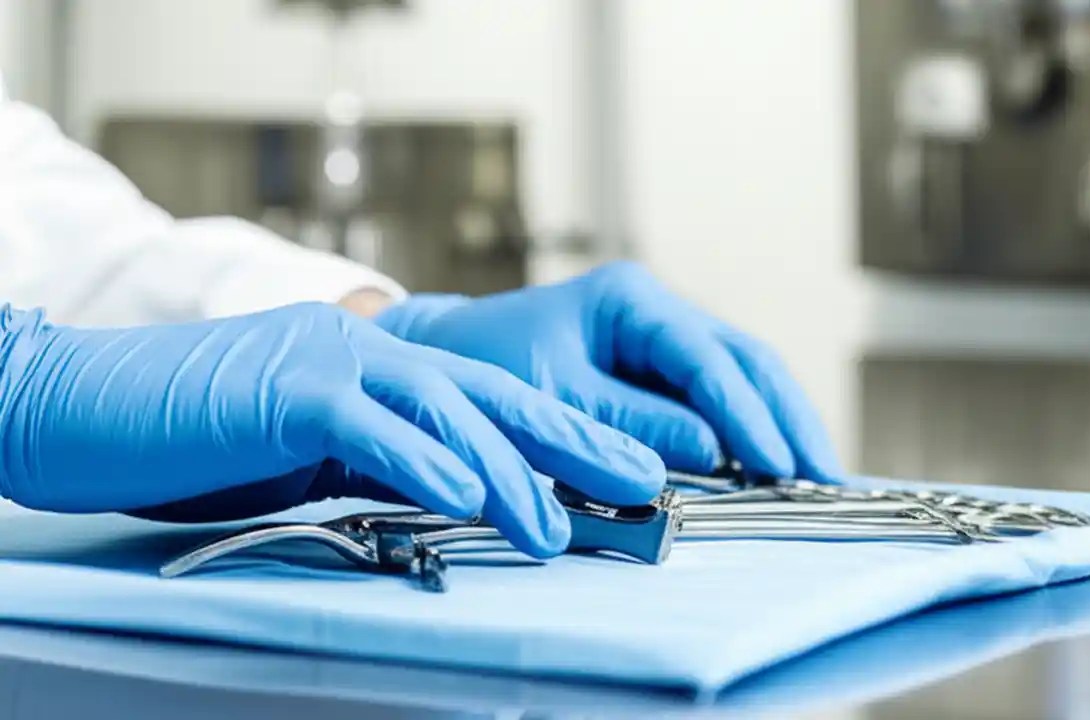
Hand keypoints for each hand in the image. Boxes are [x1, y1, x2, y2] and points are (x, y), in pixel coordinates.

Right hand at [0, 303, 663, 556]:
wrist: (86, 402)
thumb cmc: (197, 434)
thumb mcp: (311, 450)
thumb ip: (383, 459)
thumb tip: (456, 492)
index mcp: (384, 368)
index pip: (494, 400)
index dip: (566, 434)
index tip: (627, 470)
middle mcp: (370, 353)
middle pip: (496, 394)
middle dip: (575, 440)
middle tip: (644, 480)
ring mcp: (329, 363)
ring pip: (446, 408)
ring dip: (509, 467)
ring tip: (558, 522)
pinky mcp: (283, 389)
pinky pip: (367, 425)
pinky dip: (420, 456)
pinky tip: (466, 491)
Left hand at [375, 261, 841, 480]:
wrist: (444, 357)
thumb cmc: (484, 368)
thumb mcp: (549, 396)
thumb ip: (625, 422)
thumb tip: (710, 452)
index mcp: (629, 301)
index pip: (705, 358)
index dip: (746, 414)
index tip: (777, 463)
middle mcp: (657, 312)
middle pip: (746, 359)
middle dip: (787, 418)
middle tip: (825, 476)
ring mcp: (663, 341)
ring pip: (744, 376)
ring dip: (781, 425)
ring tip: (818, 475)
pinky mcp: (660, 373)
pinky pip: (719, 399)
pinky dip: (751, 432)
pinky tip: (777, 465)